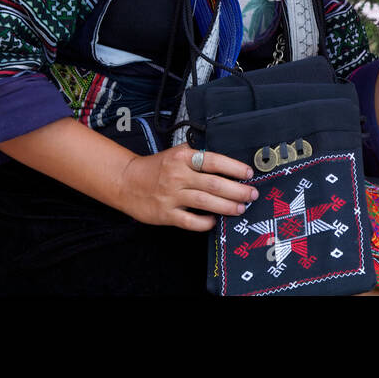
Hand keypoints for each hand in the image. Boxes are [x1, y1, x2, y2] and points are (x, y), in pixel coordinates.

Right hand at [115, 145, 257, 231]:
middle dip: (237, 190)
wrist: (126, 181)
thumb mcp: (176, 154)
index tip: (249, 173)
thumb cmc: (156, 168)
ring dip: (227, 206)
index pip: (213, 160)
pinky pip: (190, 221)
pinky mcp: (165, 214)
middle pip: (213, 183)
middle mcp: (177, 175)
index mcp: (182, 157)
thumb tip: (227, 165)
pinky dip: (205, 223)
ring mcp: (171, 196)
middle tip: (252, 194)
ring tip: (241, 208)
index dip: (234, 167)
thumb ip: (198, 157)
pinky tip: (214, 221)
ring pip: (205, 202)